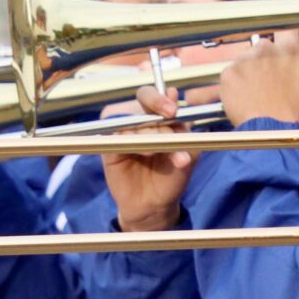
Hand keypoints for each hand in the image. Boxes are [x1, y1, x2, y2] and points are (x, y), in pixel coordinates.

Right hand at [102, 86, 194, 231]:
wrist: (156, 205)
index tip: (173, 111)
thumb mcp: (188, 152)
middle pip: (143, 98)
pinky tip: (146, 152)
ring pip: (133, 119)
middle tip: (169, 127)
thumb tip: (174, 93)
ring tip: (161, 154)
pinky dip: (132, 141)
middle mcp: (142, 120)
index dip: (163, 98)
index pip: (158, 95)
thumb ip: (183, 127)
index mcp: (161, 117)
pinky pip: (116, 134)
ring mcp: (125, 131)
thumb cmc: (172, 177)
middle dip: (157, 111)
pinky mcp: (111, 146)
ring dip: (149, 134)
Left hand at [218, 33, 298, 126]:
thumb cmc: (298, 115)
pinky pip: (230, 76)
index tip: (282, 47)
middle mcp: (266, 49)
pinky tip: (244, 101)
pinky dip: (234, 87)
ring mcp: (244, 60)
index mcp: (289, 50)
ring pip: (244, 61)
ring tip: (256, 96)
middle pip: (262, 47)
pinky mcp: (228, 74)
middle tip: (268, 83)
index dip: (283, 39)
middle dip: (264, 61)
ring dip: (248, 73)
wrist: (274, 132)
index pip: (286, 31)